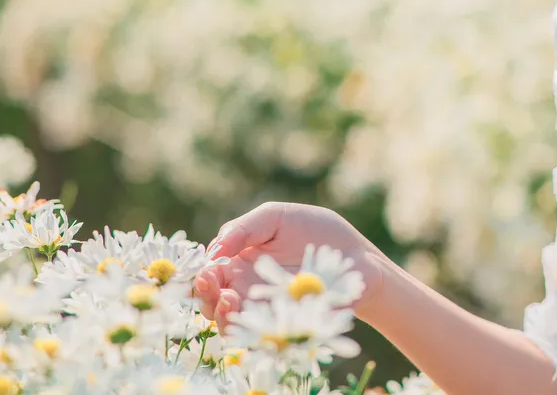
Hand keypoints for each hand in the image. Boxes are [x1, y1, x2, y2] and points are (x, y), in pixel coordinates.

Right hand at [193, 202, 388, 325]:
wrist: (356, 259)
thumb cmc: (316, 231)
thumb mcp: (276, 217)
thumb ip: (244, 228)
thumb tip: (213, 250)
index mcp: (239, 262)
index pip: (208, 273)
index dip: (200, 274)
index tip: (208, 270)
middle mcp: (245, 289)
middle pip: (210, 302)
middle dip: (204, 296)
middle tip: (214, 286)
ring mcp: (263, 310)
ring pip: (228, 324)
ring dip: (220, 315)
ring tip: (230, 299)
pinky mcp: (282, 327)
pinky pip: (257, 338)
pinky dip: (247, 331)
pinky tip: (251, 313)